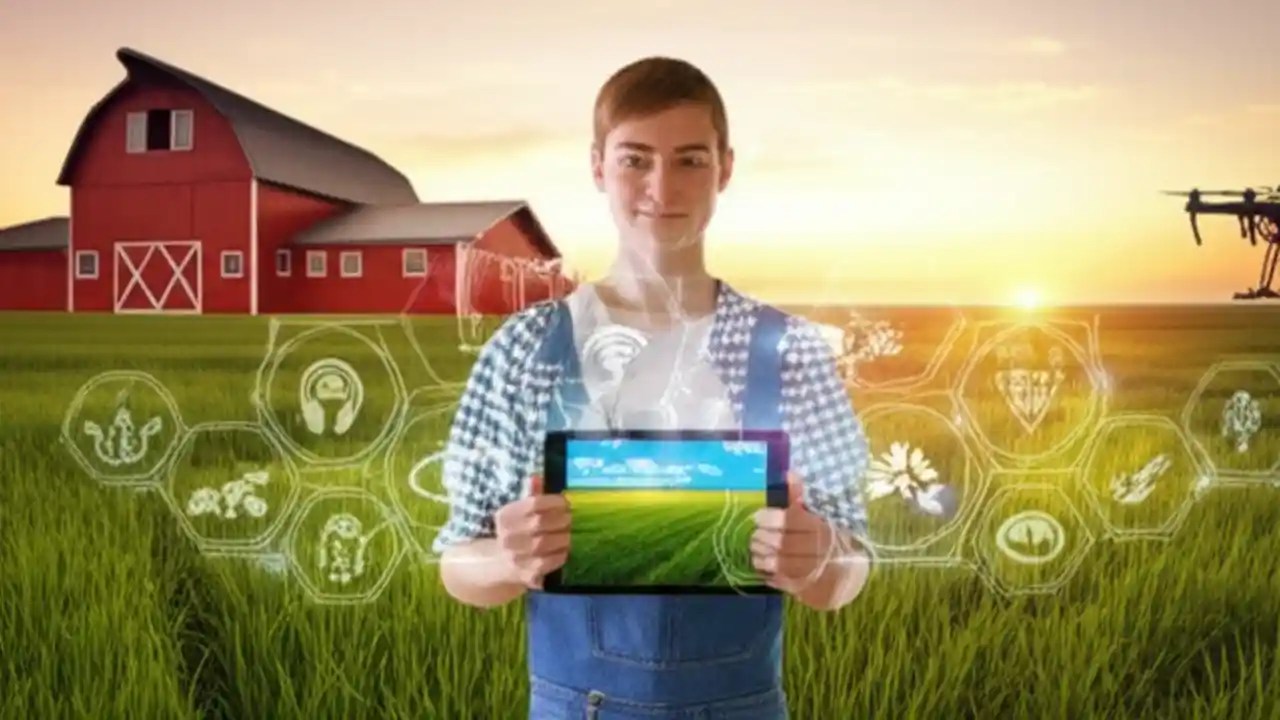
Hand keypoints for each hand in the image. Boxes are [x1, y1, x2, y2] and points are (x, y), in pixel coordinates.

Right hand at [493, 475, 570, 589]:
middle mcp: (506, 536)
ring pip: (543, 544)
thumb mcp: (519, 512)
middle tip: (571, 519)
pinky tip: (565, 550)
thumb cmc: (517, 532)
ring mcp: (514, 556)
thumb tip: (537, 476)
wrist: (500, 564)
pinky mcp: (524, 574)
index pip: (533, 503)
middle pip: (540, 523)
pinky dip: (559, 556)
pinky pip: (546, 563)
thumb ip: (530, 495)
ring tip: (570, 533)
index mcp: (505, 516)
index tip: (566, 503)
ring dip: (562, 537)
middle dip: (561, 519)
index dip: (554, 501)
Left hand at [751, 471, 837, 593]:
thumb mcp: (818, 515)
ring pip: (784, 565)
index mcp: (826, 527)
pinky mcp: (813, 590)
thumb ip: (801, 497)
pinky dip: (772, 577)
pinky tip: (763, 570)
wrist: (851, 573)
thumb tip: (789, 473)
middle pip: (787, 544)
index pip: (796, 521)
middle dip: (765, 540)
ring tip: (755, 552)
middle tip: (754, 537)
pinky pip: (787, 583)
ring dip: (764, 558)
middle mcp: (824, 549)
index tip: (757, 517)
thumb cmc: (830, 538)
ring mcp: (819, 572)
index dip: (774, 519)